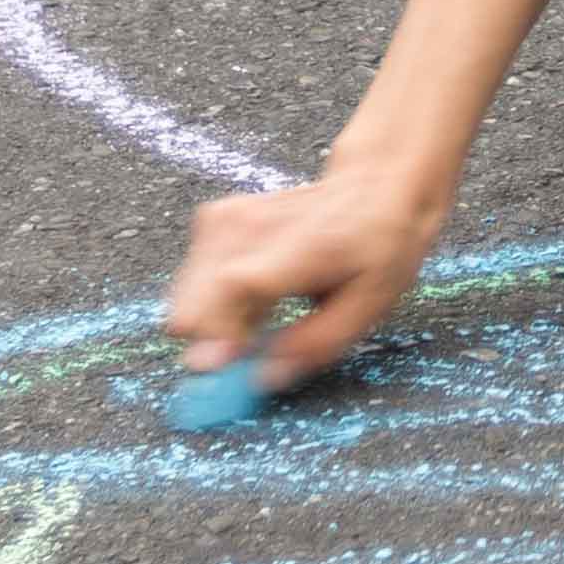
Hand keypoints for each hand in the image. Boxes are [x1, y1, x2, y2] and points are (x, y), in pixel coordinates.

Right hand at [163, 159, 452, 399]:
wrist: (373, 185)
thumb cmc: (378, 245)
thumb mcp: (369, 305)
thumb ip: (314, 345)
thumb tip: (262, 379)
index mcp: (296, 248)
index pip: (230, 289)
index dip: (217, 336)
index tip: (224, 368)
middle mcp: (248, 228)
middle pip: (191, 306)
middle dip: (212, 340)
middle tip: (249, 347)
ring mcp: (225, 220)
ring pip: (185, 301)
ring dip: (214, 321)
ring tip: (263, 313)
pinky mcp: (213, 220)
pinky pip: (191, 284)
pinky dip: (214, 298)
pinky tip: (254, 294)